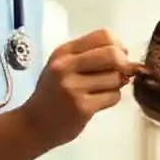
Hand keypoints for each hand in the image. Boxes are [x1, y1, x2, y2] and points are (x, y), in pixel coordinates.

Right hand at [21, 29, 138, 148]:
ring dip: (116, 85)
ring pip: (116, 78)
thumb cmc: (52, 93)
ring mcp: (74, 88)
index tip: (116, 57)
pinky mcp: (82, 107)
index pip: (103, 36)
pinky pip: (113, 97)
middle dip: (124, 64)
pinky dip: (112, 98)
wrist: (34, 124)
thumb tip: (126, 56)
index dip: (118, 46)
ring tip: (102, 90)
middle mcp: (66, 66)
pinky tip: (98, 102)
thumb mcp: (62, 66)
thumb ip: (89, 56)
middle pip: (113, 55)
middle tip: (120, 73)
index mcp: (64, 52)